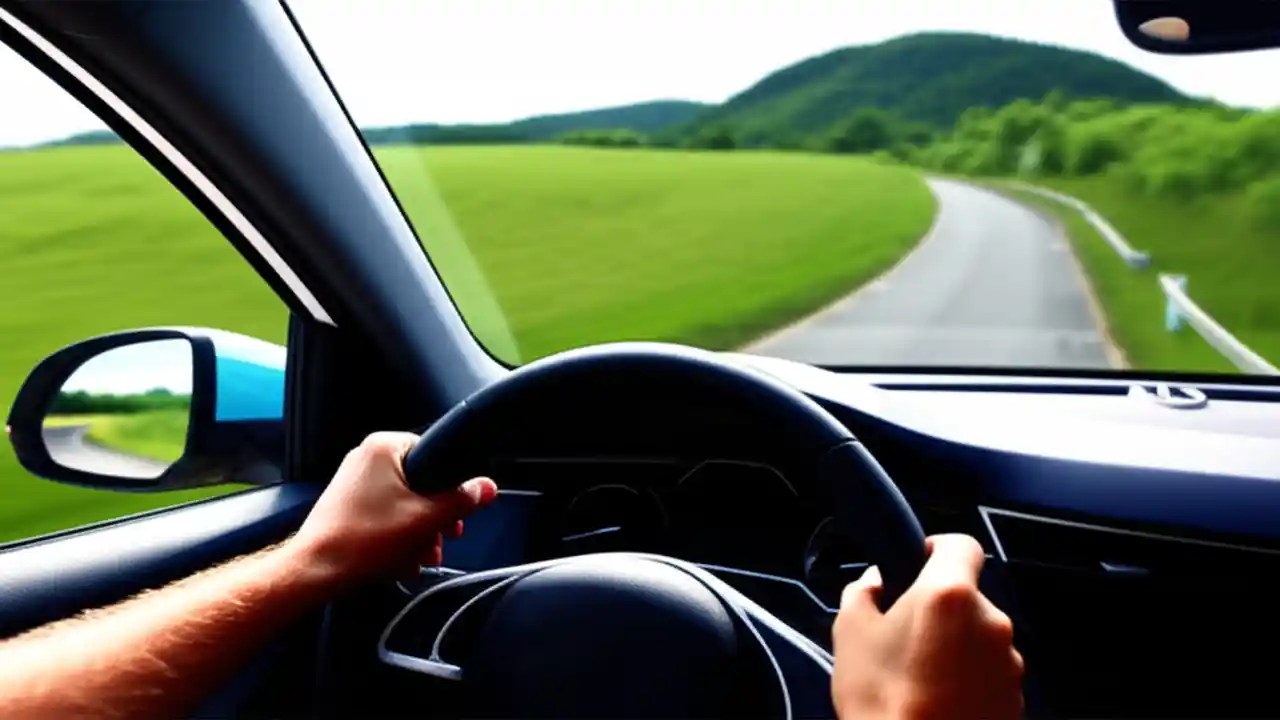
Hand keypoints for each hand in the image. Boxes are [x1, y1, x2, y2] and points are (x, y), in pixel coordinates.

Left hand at [288, 432, 497, 584]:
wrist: (316, 570)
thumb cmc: (363, 539)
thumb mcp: (426, 519)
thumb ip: (462, 500)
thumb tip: (487, 487)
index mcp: (384, 447)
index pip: (434, 453)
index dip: (452, 486)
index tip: (459, 511)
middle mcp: (366, 457)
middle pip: (420, 482)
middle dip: (434, 517)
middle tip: (442, 537)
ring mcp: (353, 481)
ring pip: (403, 502)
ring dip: (418, 531)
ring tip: (421, 555)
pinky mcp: (346, 505)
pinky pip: (384, 514)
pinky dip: (397, 534)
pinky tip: (402, 559)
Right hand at [831, 534, 1022, 719]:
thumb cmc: (881, 698)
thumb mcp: (850, 632)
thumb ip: (865, 591)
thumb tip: (877, 583)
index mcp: (950, 594)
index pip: (962, 543)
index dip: (936, 549)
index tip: (916, 565)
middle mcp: (991, 622)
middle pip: (968, 596)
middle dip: (940, 609)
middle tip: (903, 633)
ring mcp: (1008, 664)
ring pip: (979, 638)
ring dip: (956, 647)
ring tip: (919, 675)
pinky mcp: (1014, 699)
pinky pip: (988, 674)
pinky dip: (968, 680)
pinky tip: (937, 699)